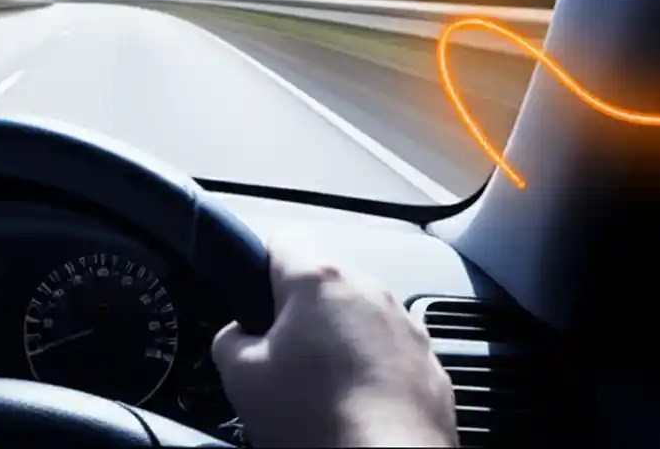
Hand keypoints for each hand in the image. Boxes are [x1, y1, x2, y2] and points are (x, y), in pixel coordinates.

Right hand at [212, 242, 457, 446]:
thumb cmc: (316, 420)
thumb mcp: (241, 378)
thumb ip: (230, 340)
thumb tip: (238, 336)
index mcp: (320, 281)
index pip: (281, 238)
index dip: (260, 264)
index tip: (254, 297)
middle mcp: (369, 289)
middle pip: (323, 282)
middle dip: (301, 312)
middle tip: (282, 359)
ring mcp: (406, 324)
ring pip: (359, 316)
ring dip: (340, 339)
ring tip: (323, 388)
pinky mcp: (429, 360)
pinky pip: (390, 349)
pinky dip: (374, 368)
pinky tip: (358, 403)